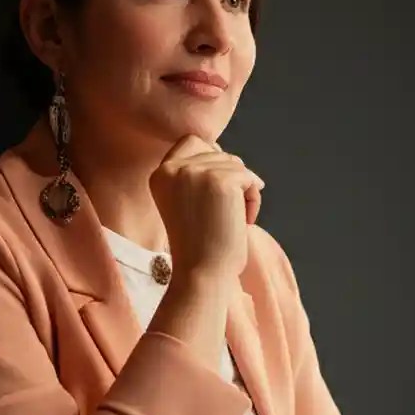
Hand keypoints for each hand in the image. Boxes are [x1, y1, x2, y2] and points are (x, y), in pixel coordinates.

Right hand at [149, 135, 264, 280]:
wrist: (201, 273)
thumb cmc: (199, 247)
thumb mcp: (186, 203)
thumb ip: (196, 177)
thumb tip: (226, 154)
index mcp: (160, 174)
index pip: (191, 141)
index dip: (212, 156)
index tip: (224, 184)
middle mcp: (173, 168)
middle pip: (217, 151)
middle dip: (233, 177)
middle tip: (235, 209)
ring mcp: (196, 171)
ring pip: (236, 165)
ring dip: (245, 190)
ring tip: (240, 219)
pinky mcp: (219, 180)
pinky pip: (249, 178)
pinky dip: (254, 199)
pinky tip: (246, 221)